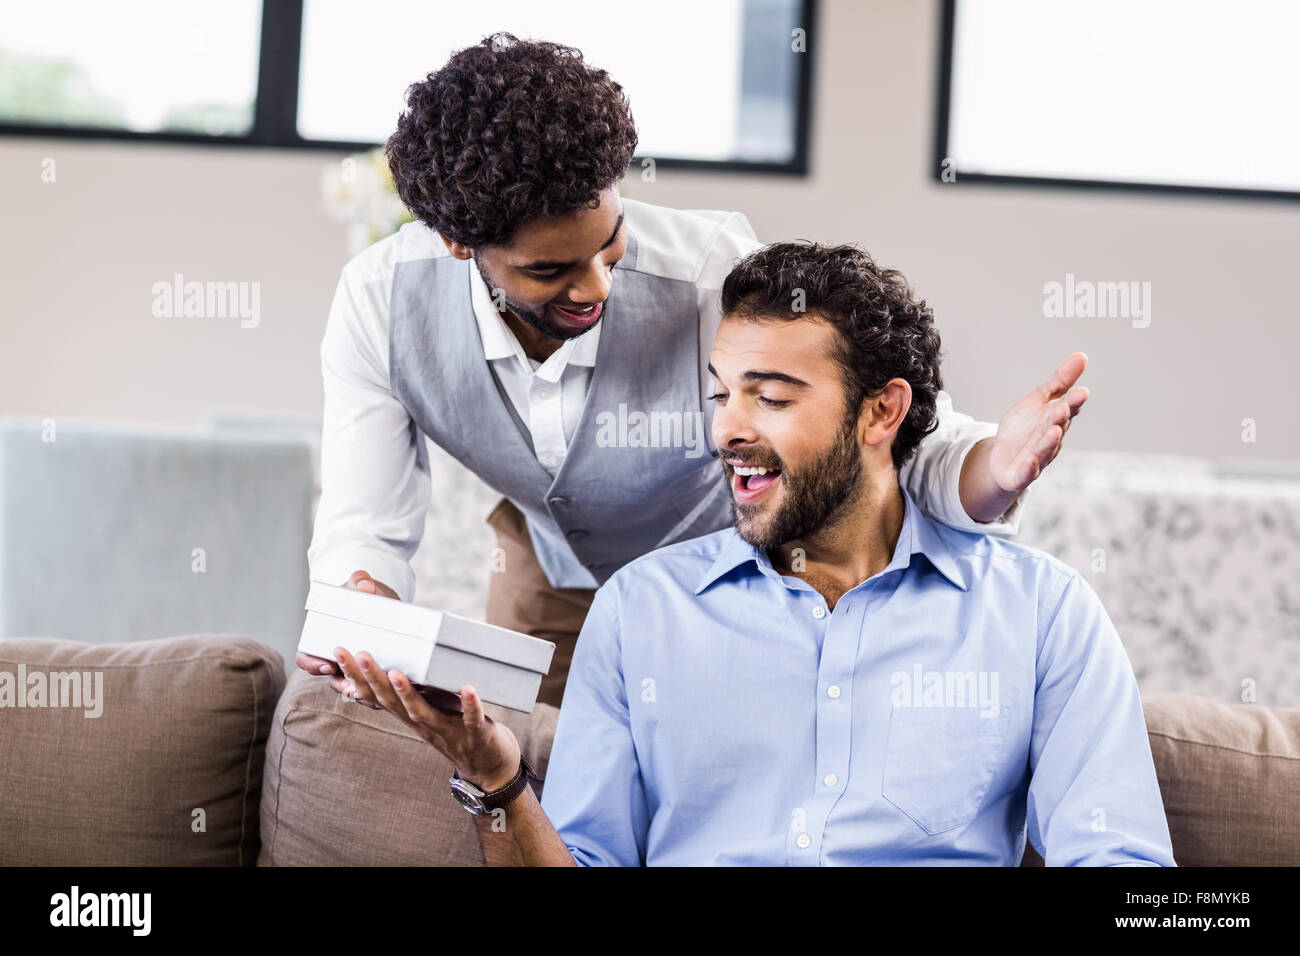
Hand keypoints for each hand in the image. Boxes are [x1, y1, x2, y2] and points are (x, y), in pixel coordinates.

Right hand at [295, 570, 397, 690]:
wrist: (383, 599)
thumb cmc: (363, 592)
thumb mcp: (359, 584)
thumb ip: (359, 580)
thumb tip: (366, 587)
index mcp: (321, 639)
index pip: (306, 658)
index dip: (312, 665)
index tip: (327, 665)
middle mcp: (335, 657)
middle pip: (330, 678)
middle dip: (340, 683)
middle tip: (352, 684)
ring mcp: (354, 666)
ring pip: (352, 687)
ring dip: (361, 692)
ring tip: (372, 692)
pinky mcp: (375, 669)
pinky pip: (374, 687)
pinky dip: (380, 691)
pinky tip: (391, 691)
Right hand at [339, 647, 521, 790]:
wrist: (489, 770)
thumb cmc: (457, 731)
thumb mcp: (429, 713)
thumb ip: (411, 695)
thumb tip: (391, 669)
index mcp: (411, 717)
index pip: (377, 696)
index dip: (357, 676)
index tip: (340, 651)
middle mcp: (423, 725)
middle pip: (391, 703)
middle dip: (373, 678)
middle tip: (358, 653)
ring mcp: (448, 732)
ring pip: (422, 713)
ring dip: (408, 694)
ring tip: (396, 673)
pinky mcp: (476, 735)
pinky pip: (471, 720)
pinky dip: (469, 705)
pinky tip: (468, 688)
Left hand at [988, 352, 1088, 492]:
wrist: (1004, 458)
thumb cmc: (1026, 427)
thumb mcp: (1040, 399)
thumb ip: (1060, 381)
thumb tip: (1082, 356)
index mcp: (1056, 419)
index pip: (1067, 407)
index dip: (1073, 401)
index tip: (1081, 391)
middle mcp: (1050, 439)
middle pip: (1055, 426)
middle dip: (1060, 417)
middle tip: (1064, 406)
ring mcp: (1037, 457)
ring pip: (1044, 449)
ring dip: (1049, 441)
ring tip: (1054, 430)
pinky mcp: (1022, 474)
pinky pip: (1027, 472)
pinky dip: (1029, 466)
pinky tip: (1031, 459)